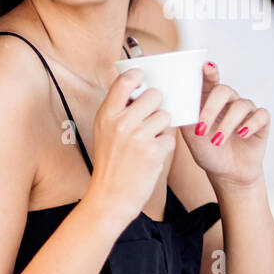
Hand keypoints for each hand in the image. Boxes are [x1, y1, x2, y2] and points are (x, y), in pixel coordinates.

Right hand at [87, 67, 177, 226]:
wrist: (110, 196)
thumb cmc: (110, 164)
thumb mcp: (104, 133)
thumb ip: (118, 110)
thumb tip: (140, 88)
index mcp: (106, 115)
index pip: (125, 81)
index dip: (139, 76)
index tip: (143, 79)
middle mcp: (120, 122)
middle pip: (154, 95)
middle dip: (157, 106)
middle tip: (149, 120)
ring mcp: (137, 136)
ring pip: (165, 116)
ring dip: (162, 128)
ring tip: (148, 142)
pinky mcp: (154, 151)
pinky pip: (170, 137)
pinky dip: (165, 146)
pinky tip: (152, 156)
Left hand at [181, 61, 267, 187]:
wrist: (226, 172)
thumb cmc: (206, 150)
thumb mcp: (190, 135)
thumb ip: (185, 117)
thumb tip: (172, 103)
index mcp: (209, 100)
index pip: (209, 80)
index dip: (209, 72)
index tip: (206, 67)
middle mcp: (229, 101)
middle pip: (224, 90)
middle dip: (211, 109)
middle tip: (202, 129)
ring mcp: (246, 110)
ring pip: (241, 105)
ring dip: (227, 124)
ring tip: (217, 141)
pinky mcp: (261, 122)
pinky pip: (260, 115)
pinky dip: (250, 124)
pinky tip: (242, 134)